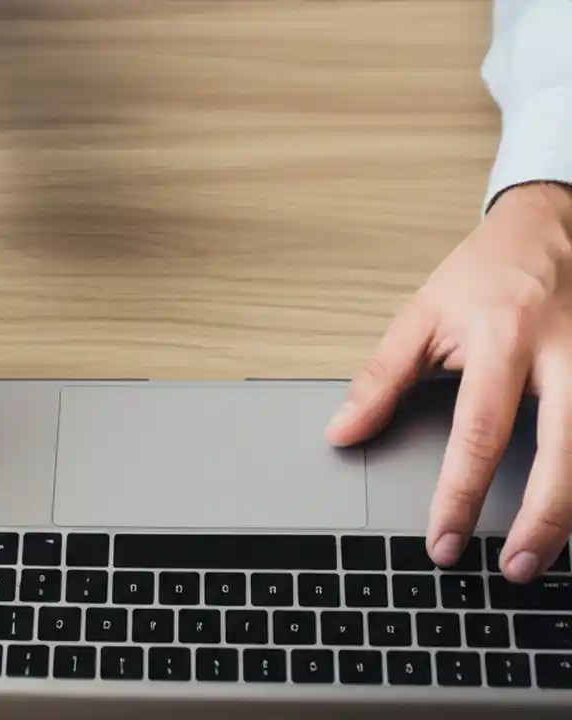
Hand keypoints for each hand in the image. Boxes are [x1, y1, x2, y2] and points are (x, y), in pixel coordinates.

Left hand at [327, 182, 571, 583]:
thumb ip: (381, 379)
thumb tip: (341, 433)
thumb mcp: (421, 315)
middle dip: (541, 519)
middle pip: (563, 448)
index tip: (444, 540)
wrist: (552, 223)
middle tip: (512, 567)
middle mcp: (563, 350)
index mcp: (501, 337)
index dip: (460, 494)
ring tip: (546, 554)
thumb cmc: (485, 273)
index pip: (478, 432)